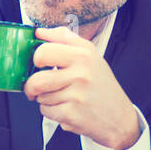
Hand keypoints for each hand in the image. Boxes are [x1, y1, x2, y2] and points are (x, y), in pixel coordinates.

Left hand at [24, 26, 140, 149]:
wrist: (119, 118)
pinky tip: (66, 108)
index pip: (43, 52)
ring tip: (62, 97)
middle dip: (31, 86)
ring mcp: (76, 95)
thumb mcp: (90, 55)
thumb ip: (64, 39)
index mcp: (83, 55)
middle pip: (36, 80)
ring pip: (40, 97)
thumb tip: (40, 31)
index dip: (36, 60)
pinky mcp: (71, 114)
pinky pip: (45, 111)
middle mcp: (81, 74)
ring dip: (45, 99)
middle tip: (36, 87)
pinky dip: (51, 112)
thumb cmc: (101, 85)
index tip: (38, 64)